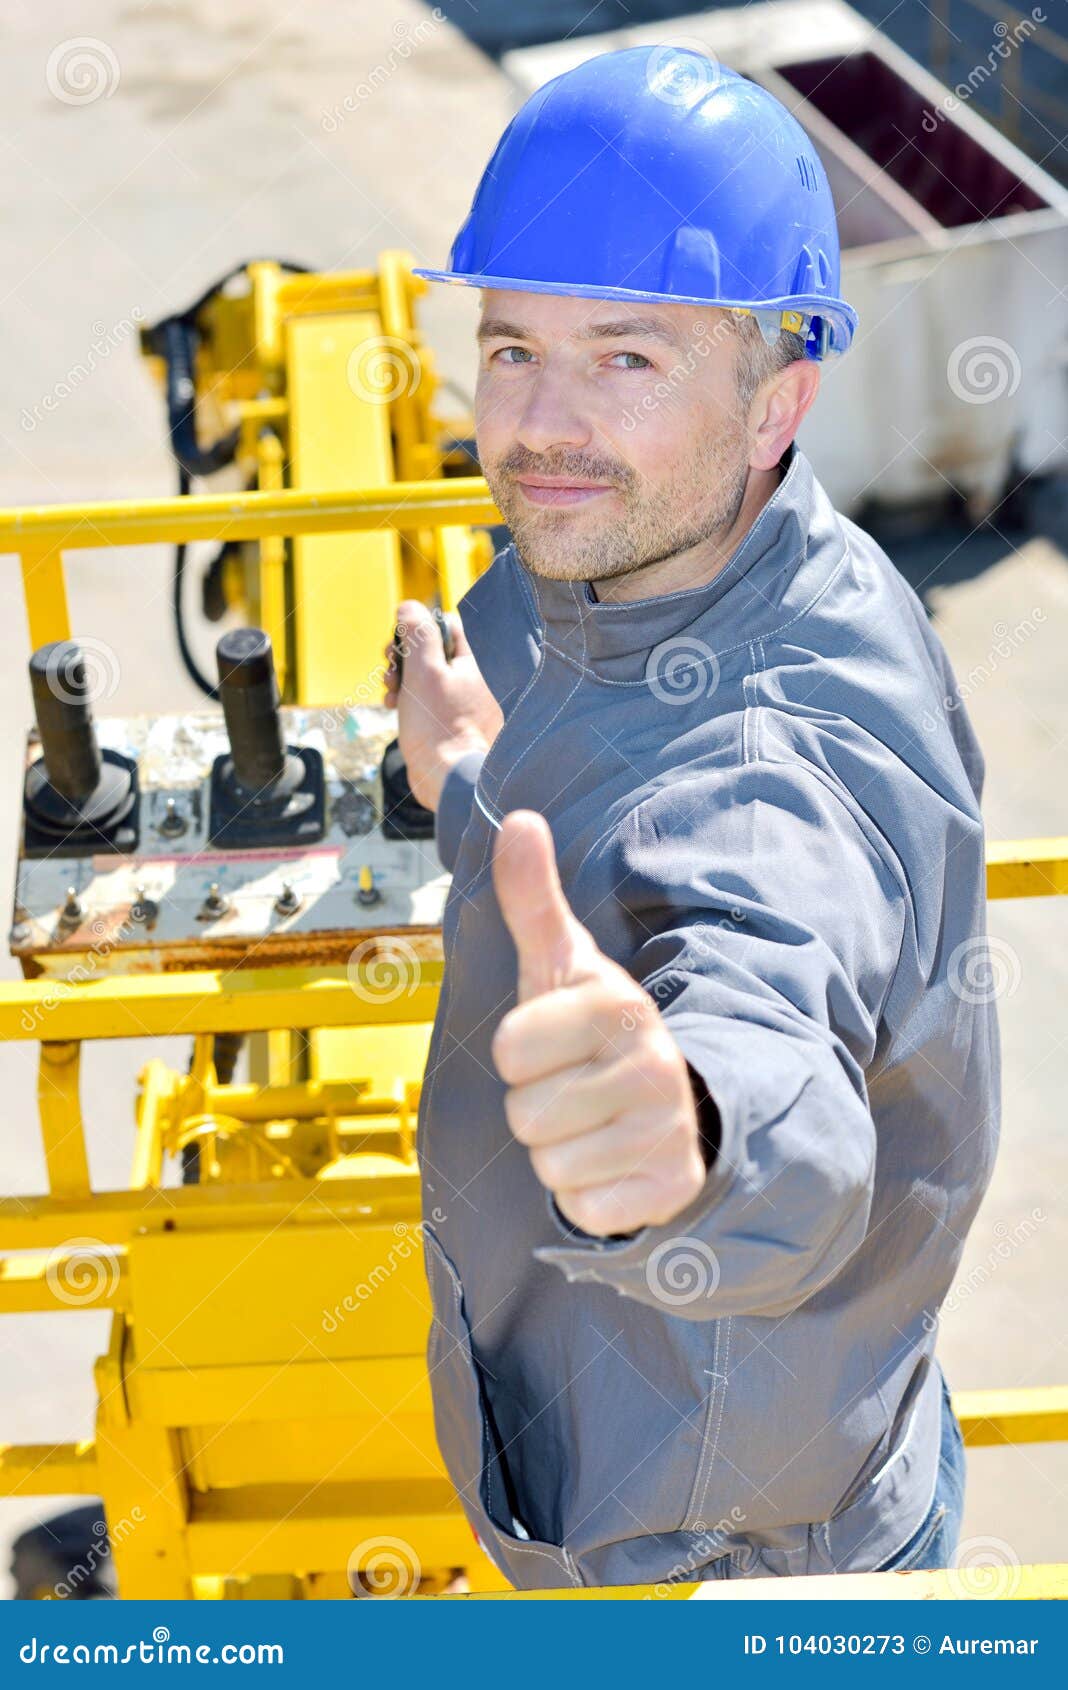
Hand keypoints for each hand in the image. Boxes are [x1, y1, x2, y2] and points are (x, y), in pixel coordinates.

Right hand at [383, 600, 502, 811]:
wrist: (447, 778)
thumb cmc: (437, 726)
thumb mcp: (423, 671)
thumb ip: (417, 634)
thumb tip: (409, 607)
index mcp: (479, 663)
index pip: (448, 625)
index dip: (419, 629)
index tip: (399, 644)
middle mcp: (478, 679)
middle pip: (435, 649)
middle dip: (405, 656)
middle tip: (388, 667)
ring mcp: (466, 701)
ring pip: (427, 674)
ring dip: (402, 677)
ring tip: (389, 691)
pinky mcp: (453, 720)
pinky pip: (429, 697)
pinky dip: (409, 697)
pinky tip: (393, 707)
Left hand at [491, 810, 706, 1236]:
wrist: (671, 1103)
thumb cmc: (592, 1030)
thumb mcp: (560, 964)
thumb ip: (531, 897)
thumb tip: (517, 819)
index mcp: (619, 1005)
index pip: (508, 1050)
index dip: (517, 1051)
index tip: (553, 1041)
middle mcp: (654, 1064)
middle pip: (523, 1114)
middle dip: (536, 1106)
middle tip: (574, 1087)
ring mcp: (666, 1130)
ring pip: (549, 1164)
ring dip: (559, 1151)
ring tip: (592, 1122)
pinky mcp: (670, 1188)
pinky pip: (583, 1208)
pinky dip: (587, 1195)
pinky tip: (612, 1162)